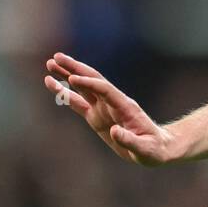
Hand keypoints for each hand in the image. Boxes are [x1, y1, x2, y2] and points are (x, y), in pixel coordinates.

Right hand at [44, 53, 179, 165]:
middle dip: (75, 69)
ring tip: (50, 64)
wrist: (157, 148)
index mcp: (125, 107)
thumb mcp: (144, 149)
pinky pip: (78, 102)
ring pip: (83, 88)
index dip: (90, 84)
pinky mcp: (96, 117)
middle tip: (56, 57)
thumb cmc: (153, 149)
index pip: (105, 90)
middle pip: (93, 81)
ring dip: (67, 75)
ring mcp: (103, 109)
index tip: (72, 78)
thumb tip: (114, 132)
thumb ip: (130, 141)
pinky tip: (52, 84)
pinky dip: (65, 94)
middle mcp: (113, 103)